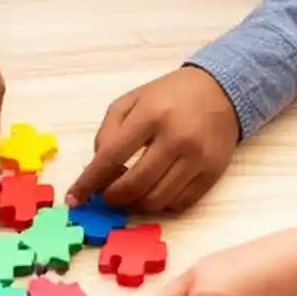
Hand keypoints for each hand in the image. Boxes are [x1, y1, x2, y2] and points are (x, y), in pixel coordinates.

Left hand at [67, 66, 238, 212]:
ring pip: (156, 200)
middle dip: (112, 197)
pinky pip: (179, 203)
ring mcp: (197, 158)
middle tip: (106, 194)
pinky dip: (160, 203)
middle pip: (134, 185)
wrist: (222, 91)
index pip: (111, 157)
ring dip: (135, 204)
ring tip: (129, 192)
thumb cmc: (169, 96)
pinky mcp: (212, 173)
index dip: (88, 183)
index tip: (74, 198)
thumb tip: (96, 169)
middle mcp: (176, 138)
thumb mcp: (132, 101)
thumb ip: (108, 132)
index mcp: (151, 115)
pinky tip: (154, 190)